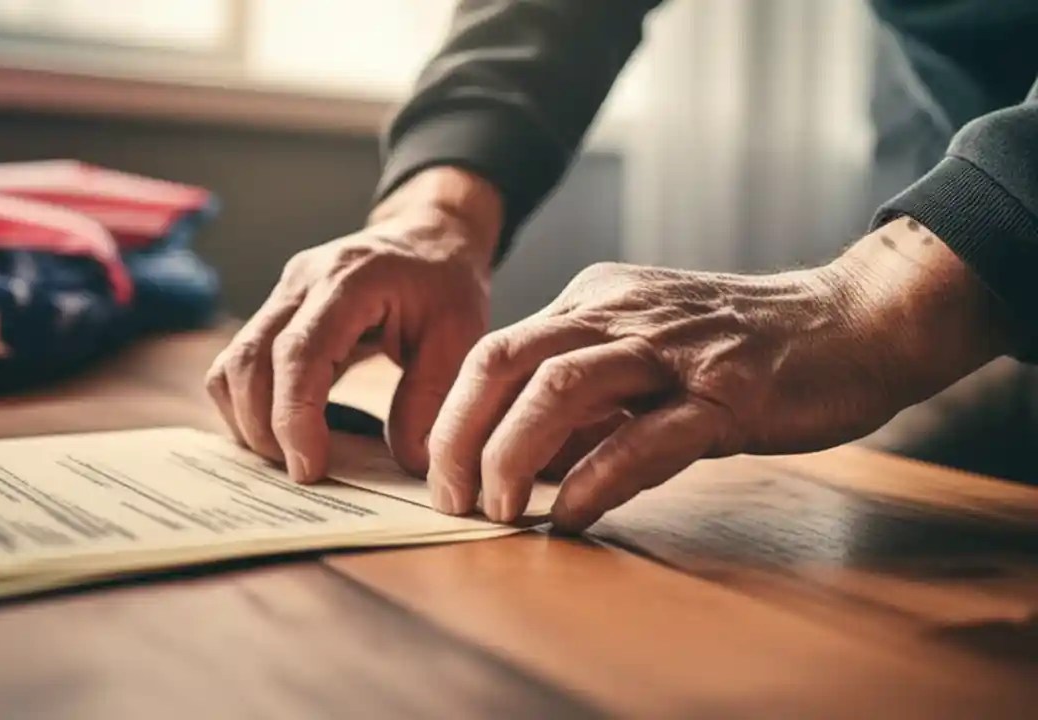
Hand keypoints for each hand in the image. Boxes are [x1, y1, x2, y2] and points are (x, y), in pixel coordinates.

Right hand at [207, 167, 501, 482]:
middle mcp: (302, 282)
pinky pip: (237, 362)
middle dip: (265, 429)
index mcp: (349, 281)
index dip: (294, 417)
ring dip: (249, 419)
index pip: (297, 354)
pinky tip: (279, 430)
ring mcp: (281, 293)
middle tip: (301, 472)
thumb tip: (406, 462)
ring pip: (232, 364)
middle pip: (250, 362)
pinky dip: (247, 403)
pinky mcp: (274, 310)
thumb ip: (429, 398)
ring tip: (289, 455)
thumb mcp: (458, 337)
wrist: (428, 236)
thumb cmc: (445, 283)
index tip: (309, 466)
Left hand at [428, 217, 1015, 531]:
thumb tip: (523, 452)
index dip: (452, 415)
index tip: (440, 472)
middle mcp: (621, 315)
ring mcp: (673, 352)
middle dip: (459, 435)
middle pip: (505, 362)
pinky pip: (642, 440)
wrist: (853, 319)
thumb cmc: (743, 343)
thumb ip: (587, 385)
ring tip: (498, 511)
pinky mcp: (725, 394)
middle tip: (450, 497)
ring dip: (512, 456)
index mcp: (595, 300)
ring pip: (560, 391)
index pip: (496, 351)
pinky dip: (593, 482)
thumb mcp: (647, 342)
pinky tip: (570, 518)